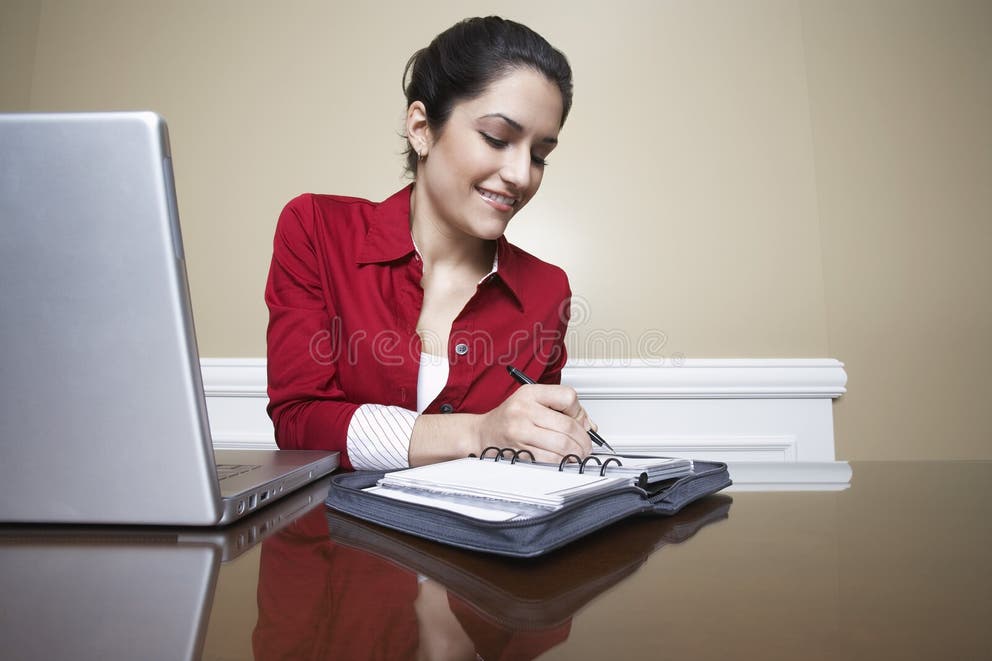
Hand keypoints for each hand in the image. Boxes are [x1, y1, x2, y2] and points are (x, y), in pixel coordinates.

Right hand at [475, 384, 593, 462]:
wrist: (482, 433)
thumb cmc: (510, 417)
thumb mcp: (533, 402)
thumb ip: (562, 409)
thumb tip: (589, 425)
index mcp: (530, 393)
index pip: (568, 397)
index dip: (579, 412)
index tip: (579, 421)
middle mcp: (523, 410)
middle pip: (568, 425)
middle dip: (584, 440)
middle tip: (586, 445)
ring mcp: (519, 431)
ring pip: (562, 445)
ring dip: (576, 453)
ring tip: (578, 453)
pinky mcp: (518, 451)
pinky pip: (550, 459)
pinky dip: (563, 461)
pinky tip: (563, 459)